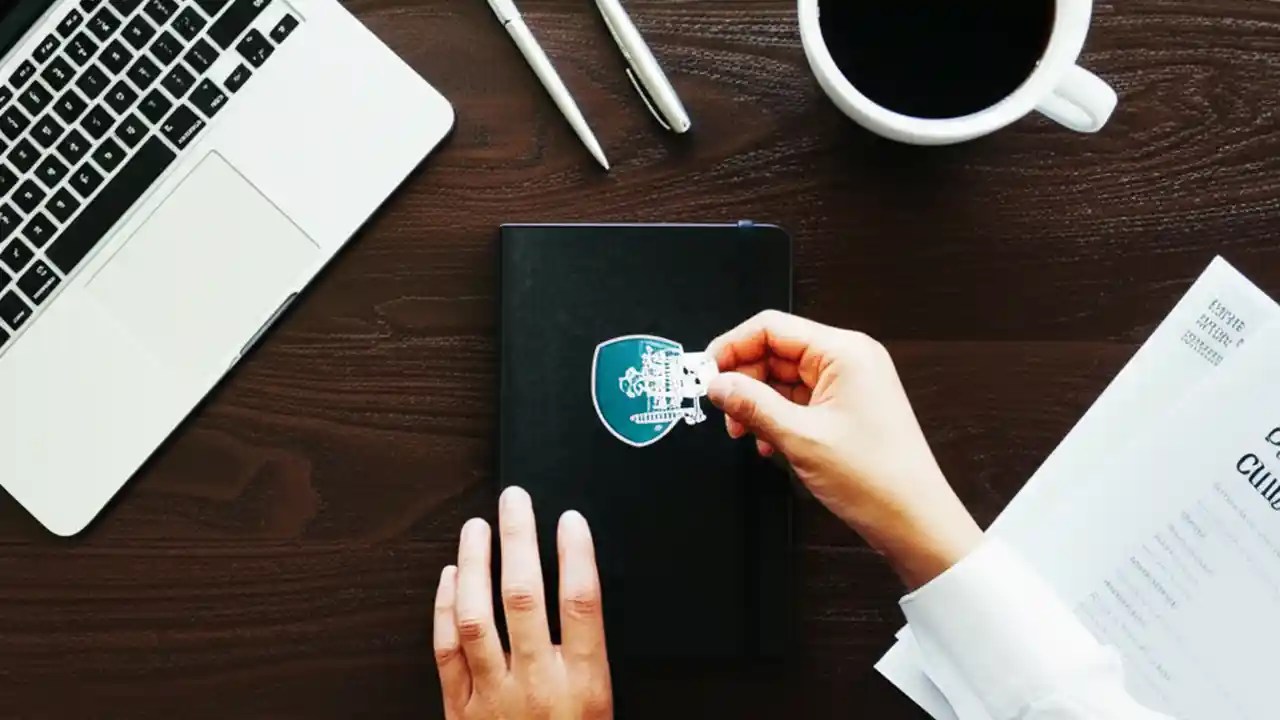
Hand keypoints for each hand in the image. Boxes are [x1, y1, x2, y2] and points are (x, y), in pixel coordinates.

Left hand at [434, 487, 612, 719]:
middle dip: (519, 541)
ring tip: (477, 527)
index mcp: (583, 686)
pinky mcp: (460, 710)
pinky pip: (446, 651)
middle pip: (524, 598)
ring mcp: (493, 697)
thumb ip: (588, 655)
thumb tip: (582, 590)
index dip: (576, 556)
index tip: (571, 520)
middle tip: (516, 501)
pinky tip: (450, 576)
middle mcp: (536, 686)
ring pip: (476, 616)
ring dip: (474, 564)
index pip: (581, 605)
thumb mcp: (601, 707)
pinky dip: (444, 608)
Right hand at [705, 311, 982, 587]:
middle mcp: (849, 360)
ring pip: (784, 380)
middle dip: (744, 381)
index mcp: (844, 352)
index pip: (771, 328)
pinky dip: (777, 419)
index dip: (732, 348)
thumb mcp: (800, 438)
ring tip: (745, 433)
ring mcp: (849, 384)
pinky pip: (799, 401)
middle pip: (776, 352)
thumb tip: (717, 384)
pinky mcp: (847, 408)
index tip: (706, 374)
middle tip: (723, 412)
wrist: (915, 520)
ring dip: (758, 405)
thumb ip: (752, 405)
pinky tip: (768, 444)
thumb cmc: (877, 478)